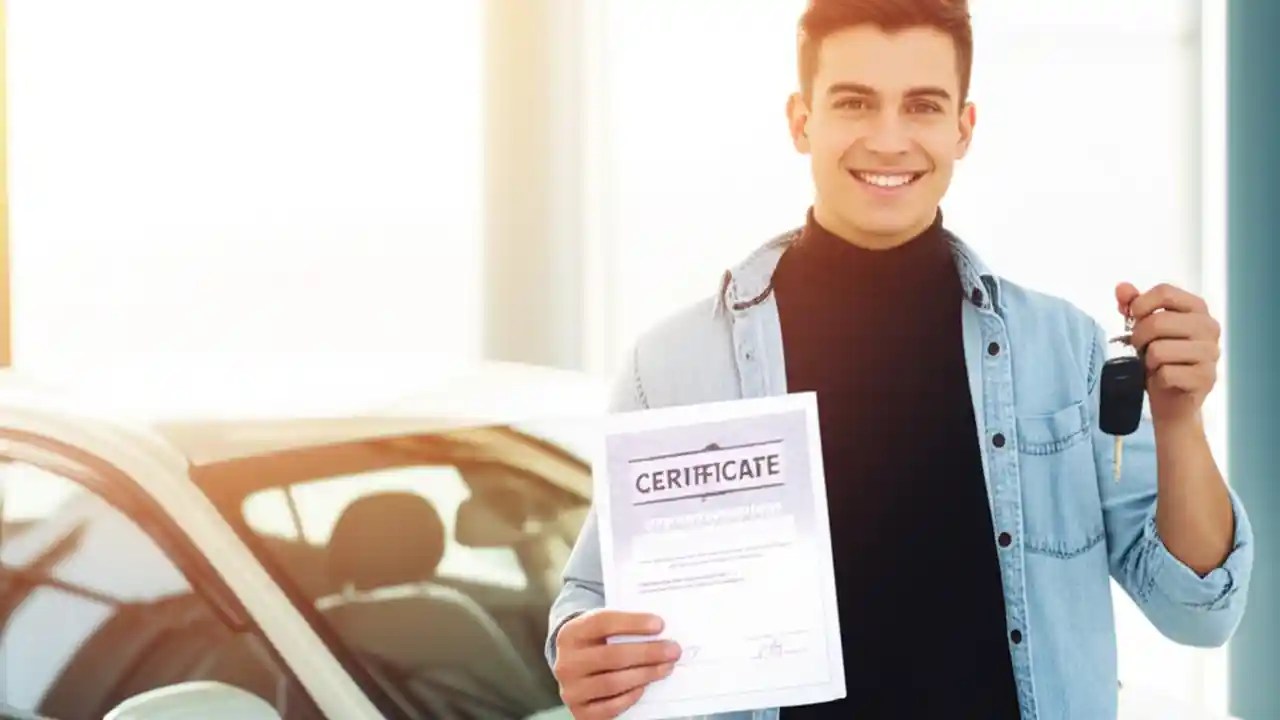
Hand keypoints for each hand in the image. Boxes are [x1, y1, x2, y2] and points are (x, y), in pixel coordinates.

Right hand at [553, 610, 680, 718]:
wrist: (574, 668)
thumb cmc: (596, 644)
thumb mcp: (601, 629)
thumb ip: (624, 628)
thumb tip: (659, 633)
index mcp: (571, 634)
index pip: (602, 623)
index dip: (633, 623)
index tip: (659, 624)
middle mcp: (566, 662)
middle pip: (611, 656)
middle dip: (647, 653)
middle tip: (672, 650)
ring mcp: (571, 689)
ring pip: (613, 682)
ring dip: (644, 674)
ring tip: (665, 667)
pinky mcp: (580, 711)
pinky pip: (610, 707)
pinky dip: (630, 696)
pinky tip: (644, 686)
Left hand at [1115, 282, 1221, 425]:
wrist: (1172, 400)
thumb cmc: (1159, 359)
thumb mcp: (1143, 328)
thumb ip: (1134, 305)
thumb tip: (1121, 288)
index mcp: (1197, 308)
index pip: (1165, 292)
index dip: (1140, 304)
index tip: (1133, 317)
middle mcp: (1209, 327)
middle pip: (1158, 321)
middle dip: (1139, 337)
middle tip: (1141, 348)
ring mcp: (1211, 353)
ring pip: (1159, 350)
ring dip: (1147, 361)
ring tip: (1154, 364)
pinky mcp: (1205, 378)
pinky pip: (1166, 373)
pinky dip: (1157, 378)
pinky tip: (1164, 379)